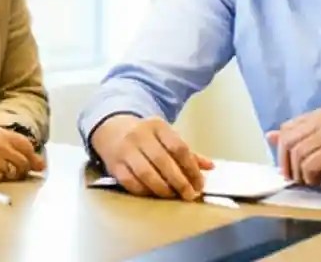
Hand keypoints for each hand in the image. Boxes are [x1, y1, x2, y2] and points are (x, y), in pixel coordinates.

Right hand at [0, 128, 44, 181]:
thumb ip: (15, 148)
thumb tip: (40, 165)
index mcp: (1, 133)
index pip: (26, 146)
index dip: (33, 157)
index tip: (37, 166)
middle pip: (23, 162)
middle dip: (22, 170)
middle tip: (12, 171)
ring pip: (13, 172)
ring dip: (8, 175)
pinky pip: (0, 179)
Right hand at [89, 114, 213, 200]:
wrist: (111, 129)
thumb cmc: (144, 136)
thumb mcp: (166, 136)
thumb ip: (187, 152)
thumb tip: (210, 166)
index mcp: (157, 125)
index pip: (179, 147)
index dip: (191, 168)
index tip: (199, 183)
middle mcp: (140, 135)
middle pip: (163, 161)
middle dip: (180, 181)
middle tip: (189, 194)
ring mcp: (125, 150)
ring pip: (146, 173)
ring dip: (163, 189)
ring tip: (173, 195)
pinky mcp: (114, 164)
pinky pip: (131, 182)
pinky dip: (145, 191)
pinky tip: (154, 194)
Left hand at [267, 108, 320, 194]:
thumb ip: (300, 139)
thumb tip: (270, 135)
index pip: (287, 129)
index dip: (283, 151)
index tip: (290, 169)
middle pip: (288, 140)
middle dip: (287, 164)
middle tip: (296, 179)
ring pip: (297, 154)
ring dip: (300, 173)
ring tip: (312, 181)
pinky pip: (309, 164)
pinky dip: (311, 177)